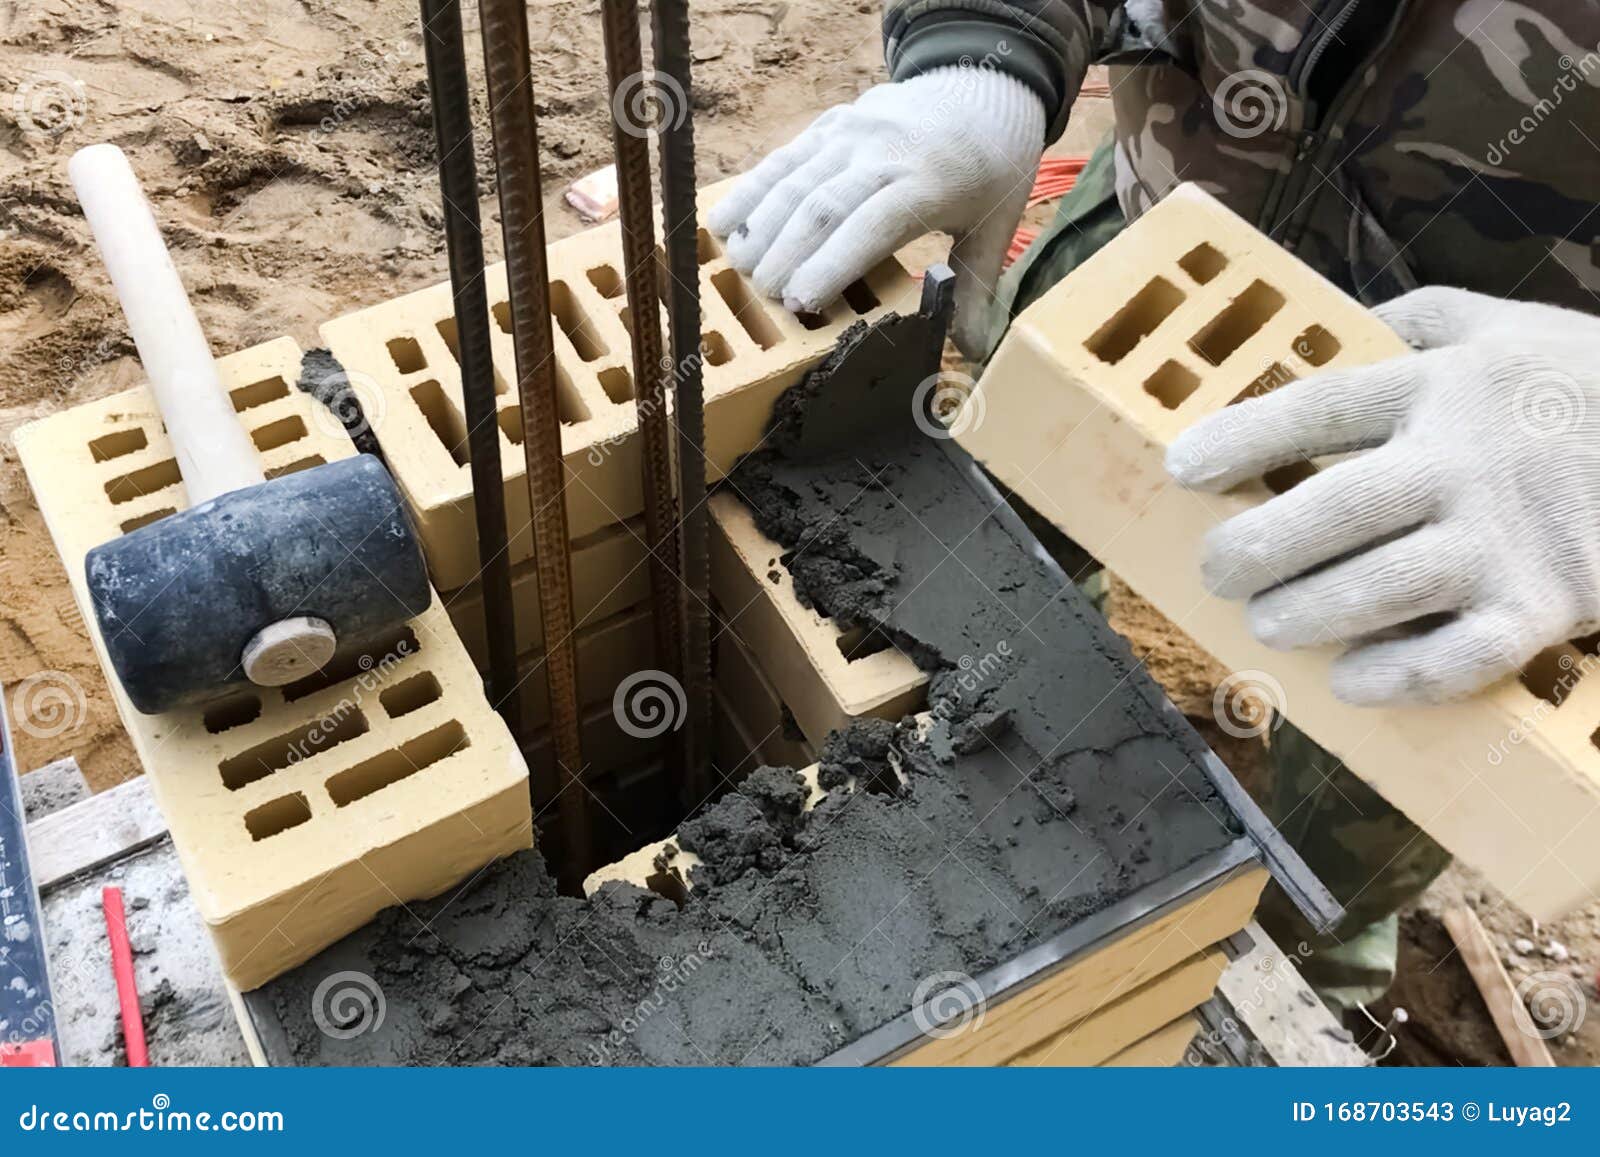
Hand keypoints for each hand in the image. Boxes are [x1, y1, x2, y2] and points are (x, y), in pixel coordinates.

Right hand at [706, 66, 1044, 359]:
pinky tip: (724, 223)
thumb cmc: (990, 166)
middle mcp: (883, 152)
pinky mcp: (831, 123)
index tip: (800, 301)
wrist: (981, 85)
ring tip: (740, 267)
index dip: (831, 265)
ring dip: (761, 225)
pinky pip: (784, 157)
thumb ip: (977, 288)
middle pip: (822, 205)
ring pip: (795, 179)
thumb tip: (973, 354)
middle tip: (764, 295)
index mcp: (929, 182)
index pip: (871, 225)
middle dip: (787, 253)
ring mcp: (853, 132)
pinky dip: (752, 190)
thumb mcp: (997, 225)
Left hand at [1166, 287, 1599, 706]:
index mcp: (1444, 385)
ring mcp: (1507, 541)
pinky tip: (1350, 680)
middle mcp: (1465, 461)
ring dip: (1306, 615)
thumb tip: (1331, 327)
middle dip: (1254, 549)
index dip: (1241, 440)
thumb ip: (1415, 322)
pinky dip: (1394, 677)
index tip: (1181, 470)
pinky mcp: (1547, 609)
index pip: (1319, 408)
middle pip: (1332, 510)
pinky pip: (1455, 658)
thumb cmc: (1583, 385)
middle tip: (1217, 569)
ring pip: (1379, 590)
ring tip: (1269, 623)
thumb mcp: (1503, 326)